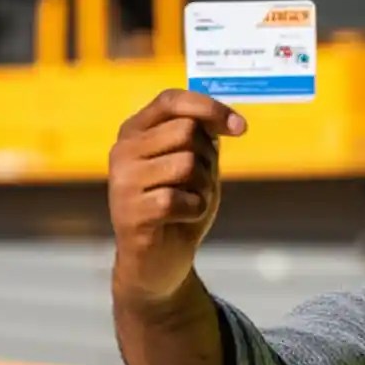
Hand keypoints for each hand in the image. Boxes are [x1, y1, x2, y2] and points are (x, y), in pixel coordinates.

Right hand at [109, 89, 246, 304]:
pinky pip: (183, 199)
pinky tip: (182, 220)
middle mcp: (122, 152)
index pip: (171, 100)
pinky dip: (195, 211)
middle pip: (186, 131)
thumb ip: (202, 139)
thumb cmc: (179, 210)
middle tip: (200, 184)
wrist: (158, 263)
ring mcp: (123, 182)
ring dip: (203, 187)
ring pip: (188, 163)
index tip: (241, 128)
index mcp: (135, 133)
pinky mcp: (131, 213)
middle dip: (208, 158)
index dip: (209, 108)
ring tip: (189, 203)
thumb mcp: (195, 167)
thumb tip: (225, 119)